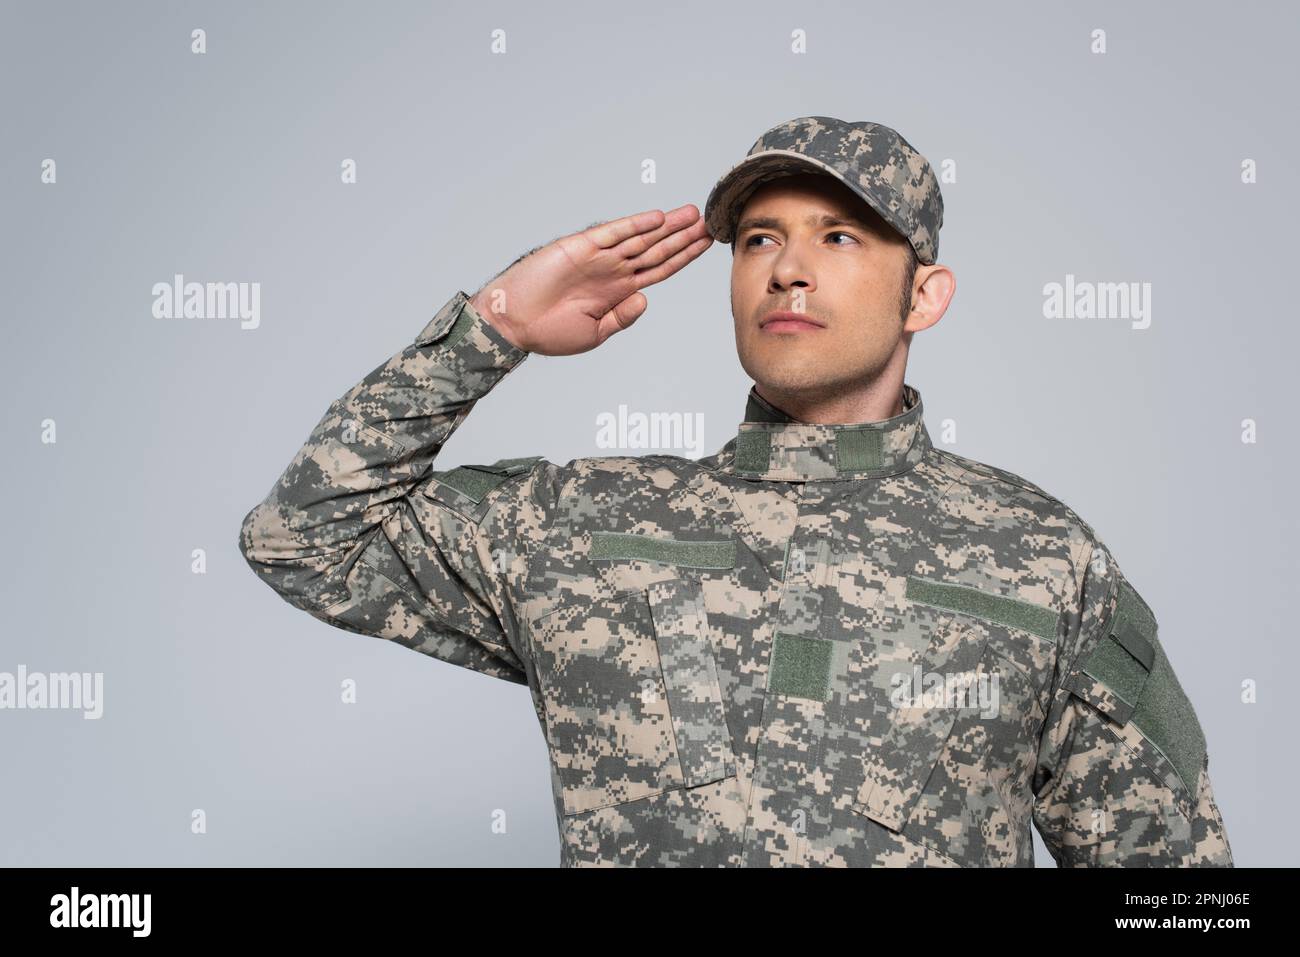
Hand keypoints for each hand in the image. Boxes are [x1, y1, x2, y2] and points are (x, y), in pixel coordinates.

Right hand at [469, 204, 713, 355]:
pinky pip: (612, 233)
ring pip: (640, 238)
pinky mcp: (579, 247)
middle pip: (656, 249)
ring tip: (692, 214)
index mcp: (618, 291)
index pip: (659, 269)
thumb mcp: (595, 333)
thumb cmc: (548, 332)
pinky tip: (656, 218)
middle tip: (709, 222)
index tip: (705, 245)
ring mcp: (598, 257)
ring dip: (666, 227)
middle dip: (683, 237)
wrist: (514, 324)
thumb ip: (622, 317)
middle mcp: (612, 270)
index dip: (683, 257)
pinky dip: (634, 225)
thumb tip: (645, 300)